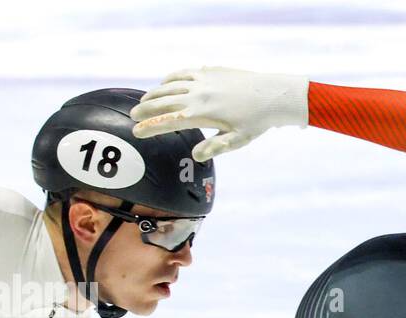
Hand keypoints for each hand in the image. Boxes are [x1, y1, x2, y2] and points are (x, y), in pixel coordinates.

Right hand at [130, 66, 309, 161]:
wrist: (272, 94)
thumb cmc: (256, 122)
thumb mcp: (237, 140)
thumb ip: (214, 147)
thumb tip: (195, 156)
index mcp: (202, 115)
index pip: (169, 122)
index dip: (150, 127)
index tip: (136, 132)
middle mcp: (198, 96)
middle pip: (163, 102)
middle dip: (146, 110)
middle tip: (132, 116)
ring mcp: (203, 82)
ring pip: (170, 86)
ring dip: (154, 93)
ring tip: (144, 101)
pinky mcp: (209, 72)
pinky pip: (183, 74)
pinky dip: (170, 79)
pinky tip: (164, 83)